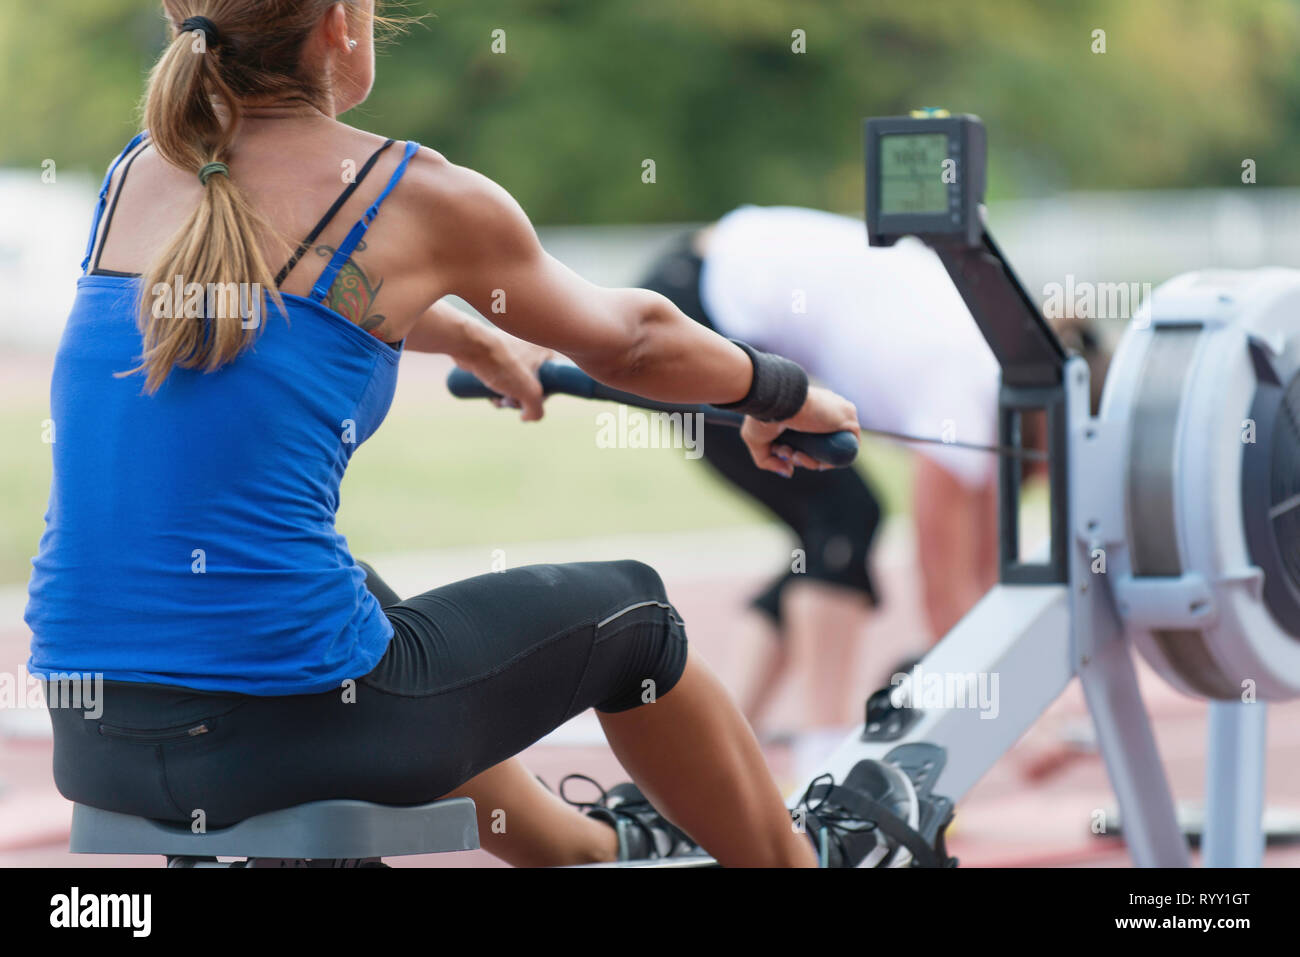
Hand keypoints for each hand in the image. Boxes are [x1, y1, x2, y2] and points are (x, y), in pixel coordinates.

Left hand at [458, 333, 554, 420]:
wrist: (471, 347)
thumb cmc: (502, 365)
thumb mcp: (530, 393)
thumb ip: (537, 411)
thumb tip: (526, 417)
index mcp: (544, 350)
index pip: (551, 381)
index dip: (539, 398)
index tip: (525, 404)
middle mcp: (530, 345)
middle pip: (531, 382)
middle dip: (518, 398)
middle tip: (506, 402)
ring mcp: (511, 347)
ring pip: (514, 379)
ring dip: (506, 395)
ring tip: (495, 400)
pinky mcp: (495, 351)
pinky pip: (501, 372)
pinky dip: (497, 385)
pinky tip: (489, 393)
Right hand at [741, 386, 859, 476]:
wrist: (775, 402)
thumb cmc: (762, 415)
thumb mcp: (756, 440)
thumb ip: (769, 460)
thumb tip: (789, 472)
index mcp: (808, 411)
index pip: (810, 439)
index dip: (796, 453)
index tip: (782, 452)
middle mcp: (824, 411)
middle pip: (820, 447)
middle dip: (801, 457)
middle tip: (786, 452)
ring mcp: (838, 414)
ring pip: (832, 449)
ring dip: (813, 462)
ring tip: (795, 454)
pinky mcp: (848, 417)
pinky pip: (847, 448)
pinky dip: (831, 460)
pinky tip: (811, 458)